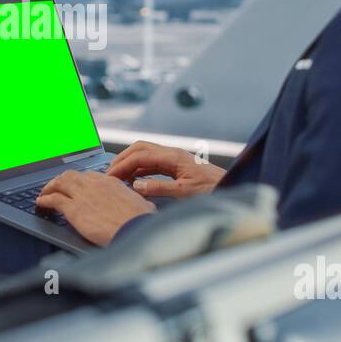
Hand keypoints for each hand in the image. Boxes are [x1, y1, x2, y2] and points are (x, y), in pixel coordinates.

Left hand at [36, 170, 155, 246]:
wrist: (135, 230)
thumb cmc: (141, 221)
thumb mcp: (142, 204)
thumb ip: (136, 201)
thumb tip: (142, 205)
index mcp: (110, 182)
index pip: (89, 175)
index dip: (79, 180)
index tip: (75, 185)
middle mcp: (94, 184)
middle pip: (71, 175)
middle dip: (60, 180)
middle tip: (55, 187)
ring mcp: (83, 195)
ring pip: (60, 183)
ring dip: (49, 187)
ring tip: (44, 193)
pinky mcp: (74, 210)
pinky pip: (53, 200)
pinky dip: (44, 200)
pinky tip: (40, 203)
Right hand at [106, 140, 225, 198]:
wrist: (231, 187)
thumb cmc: (212, 189)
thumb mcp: (184, 192)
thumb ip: (158, 188)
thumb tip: (136, 186)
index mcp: (173, 156)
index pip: (139, 155)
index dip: (122, 165)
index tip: (110, 176)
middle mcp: (172, 153)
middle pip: (140, 148)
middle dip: (122, 159)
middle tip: (109, 173)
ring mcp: (174, 159)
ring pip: (145, 154)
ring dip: (130, 163)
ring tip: (118, 177)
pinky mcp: (176, 166)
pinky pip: (152, 163)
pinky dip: (140, 169)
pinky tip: (134, 180)